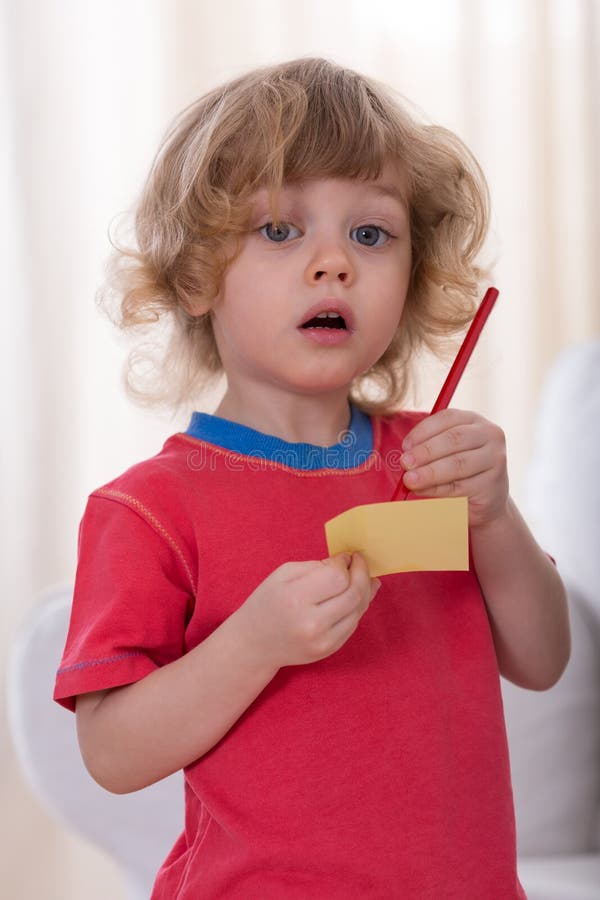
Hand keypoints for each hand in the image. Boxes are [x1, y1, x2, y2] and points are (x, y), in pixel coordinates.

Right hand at [236, 553, 380, 668]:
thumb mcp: (283, 574)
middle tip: (359, 562)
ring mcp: (322, 640)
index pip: (337, 577)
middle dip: (362, 573)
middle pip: (354, 594)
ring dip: (365, 590)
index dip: (345, 563)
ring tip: (363, 577)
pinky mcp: (328, 650)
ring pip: (358, 609)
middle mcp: (311, 623)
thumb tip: (346, 563)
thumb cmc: (267, 602)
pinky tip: (356, 595)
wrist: (253, 643)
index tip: (344, 556)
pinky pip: (353, 624)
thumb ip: (316, 566)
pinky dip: (357, 607)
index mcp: (296, 598)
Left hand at [400, 409, 508, 527]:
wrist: (486, 498)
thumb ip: (427, 448)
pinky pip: (460, 487)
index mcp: (474, 420)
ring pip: (457, 464)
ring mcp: (496, 459)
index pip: (447, 418)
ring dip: (429, 473)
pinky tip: (422, 490)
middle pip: (454, 439)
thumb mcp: (444, 453)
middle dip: (425, 451)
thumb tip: (406, 456)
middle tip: (405, 463)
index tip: (405, 446)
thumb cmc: (459, 470)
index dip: (423, 431)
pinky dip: (437, 489)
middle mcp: (490, 435)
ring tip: (409, 480)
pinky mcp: (493, 485)